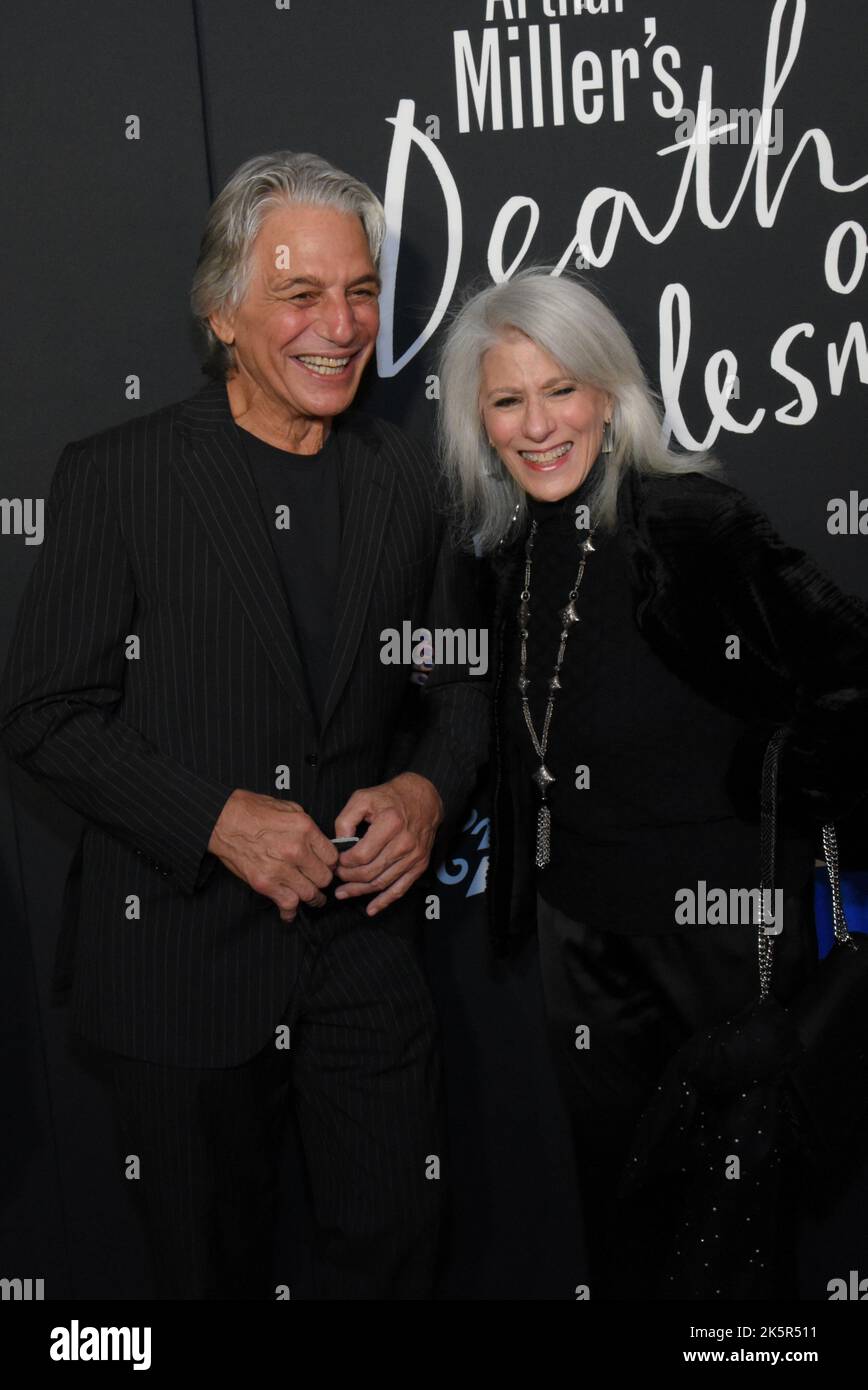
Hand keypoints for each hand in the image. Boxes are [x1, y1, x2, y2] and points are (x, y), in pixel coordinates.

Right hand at [208, 789, 337, 922]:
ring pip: (310, 894)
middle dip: (322, 880)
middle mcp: (296, 850)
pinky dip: (290, 912)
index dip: (330, 863)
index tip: (326, 866)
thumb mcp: (289, 808)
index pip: (332, 857)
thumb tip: (318, 844)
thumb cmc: (253, 810)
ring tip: (312, 898)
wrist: (223, 820)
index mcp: (305, 829)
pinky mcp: (265, 883)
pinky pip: (287, 904)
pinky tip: (291, 912)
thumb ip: (308, 827)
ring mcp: (280, 869)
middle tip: (318, 881)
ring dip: (312, 898)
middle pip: (324, 878)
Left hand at [332, 772, 443, 916]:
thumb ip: (345, 820)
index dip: (344, 862)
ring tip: (343, 893)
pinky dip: (384, 902)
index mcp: (390, 824)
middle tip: (336, 876)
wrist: (425, 798)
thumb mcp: (362, 798)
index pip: (361, 855)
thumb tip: (338, 844)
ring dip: (359, 892)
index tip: (336, 861)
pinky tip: (370, 909)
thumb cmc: (390, 797)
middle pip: (370, 872)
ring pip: (381, 883)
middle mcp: (405, 842)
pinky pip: (400, 889)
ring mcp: (414, 857)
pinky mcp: (419, 865)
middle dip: (348, 878)